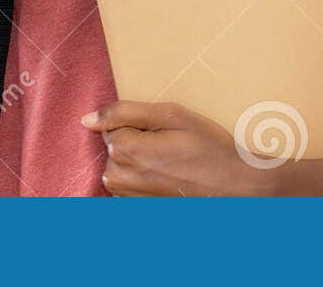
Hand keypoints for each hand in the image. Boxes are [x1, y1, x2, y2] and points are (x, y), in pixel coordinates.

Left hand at [82, 101, 268, 196]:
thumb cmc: (207, 148)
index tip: (164, 132)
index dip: (139, 124)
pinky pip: (129, 187)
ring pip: (120, 168)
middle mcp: (119, 179)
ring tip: (172, 165)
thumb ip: (125, 112)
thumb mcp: (172, 115)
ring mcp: (128, 199)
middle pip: (114, 148)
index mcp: (125, 150)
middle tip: (171, 148)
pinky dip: (144, 181)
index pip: (112, 126)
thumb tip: (86, 119)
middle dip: (136, 143)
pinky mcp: (138, 211)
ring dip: (139, 163)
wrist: (236, 188)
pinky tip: (169, 181)